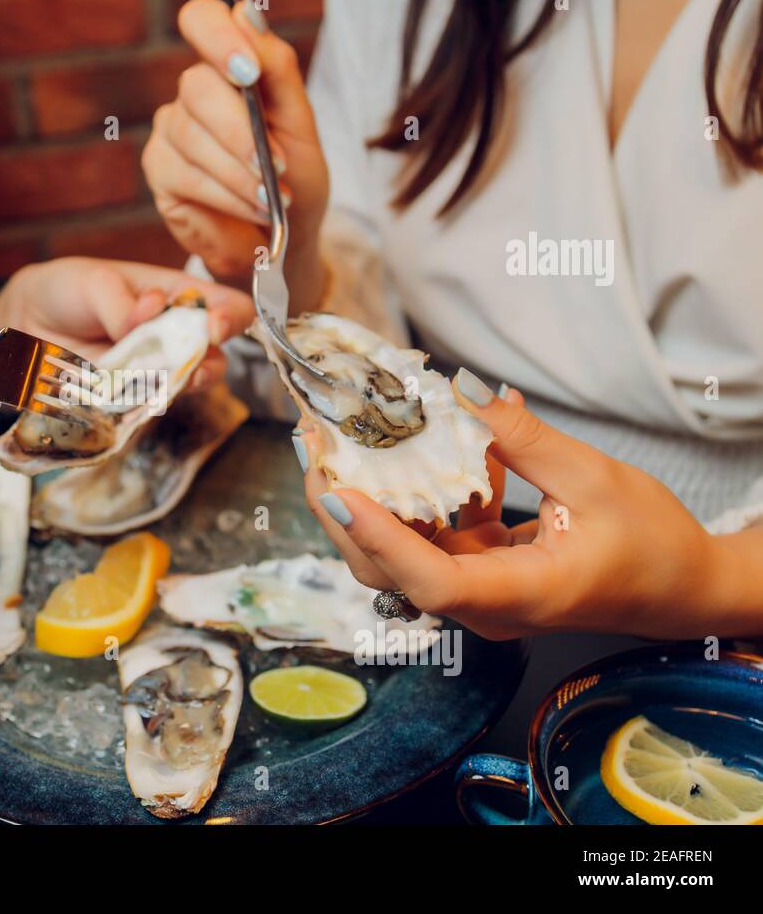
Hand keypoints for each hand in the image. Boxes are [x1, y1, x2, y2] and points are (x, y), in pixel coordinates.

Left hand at [0, 256, 255, 390]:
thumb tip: (146, 315)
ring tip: (164, 377)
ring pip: (188, 384)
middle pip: (217, 354)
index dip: (231, 316)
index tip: (214, 326)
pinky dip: (146, 400)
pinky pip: (150, 404)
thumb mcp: (95, 282)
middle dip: (209, 359)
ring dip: (181, 383)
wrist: (27, 321)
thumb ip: (122, 302)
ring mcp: (154, 368)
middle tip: (190, 358)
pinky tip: (134, 391)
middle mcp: (174, 335)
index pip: (226, 306)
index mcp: (176, 296)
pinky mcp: (130, 395)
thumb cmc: (69, 289)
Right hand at [141, 0, 327, 311]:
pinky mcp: (159, 171)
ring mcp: (170, 131)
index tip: (247, 71)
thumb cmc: (295, 178)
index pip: (202, 20)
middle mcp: (193, 93)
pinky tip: (253, 207)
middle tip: (275, 165)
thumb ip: (277, 68)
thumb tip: (246, 11)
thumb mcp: (300, 123)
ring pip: (193, 137)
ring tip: (272, 198)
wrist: (284, 239)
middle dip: (241, 130)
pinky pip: (186, 174)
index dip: (217, 37)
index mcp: (228, 66)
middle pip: (197, 87)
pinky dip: (227, 194)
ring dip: (240, 172)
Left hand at [299, 368, 748, 640]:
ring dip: (367, 490)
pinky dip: (419, 485)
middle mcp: (484, 605)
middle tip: (314, 441)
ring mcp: (475, 590)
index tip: (338, 488)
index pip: (430, 581)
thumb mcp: (594, 479)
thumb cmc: (651, 544)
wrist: (681, 587)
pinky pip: (428, 529)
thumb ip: (522, 440)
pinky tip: (431, 438)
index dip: (378, 536)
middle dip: (341, 505)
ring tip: (339, 433)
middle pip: (387, 568)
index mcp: (520, 596)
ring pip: (396, 548)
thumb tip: (460, 391)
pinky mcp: (476, 569)